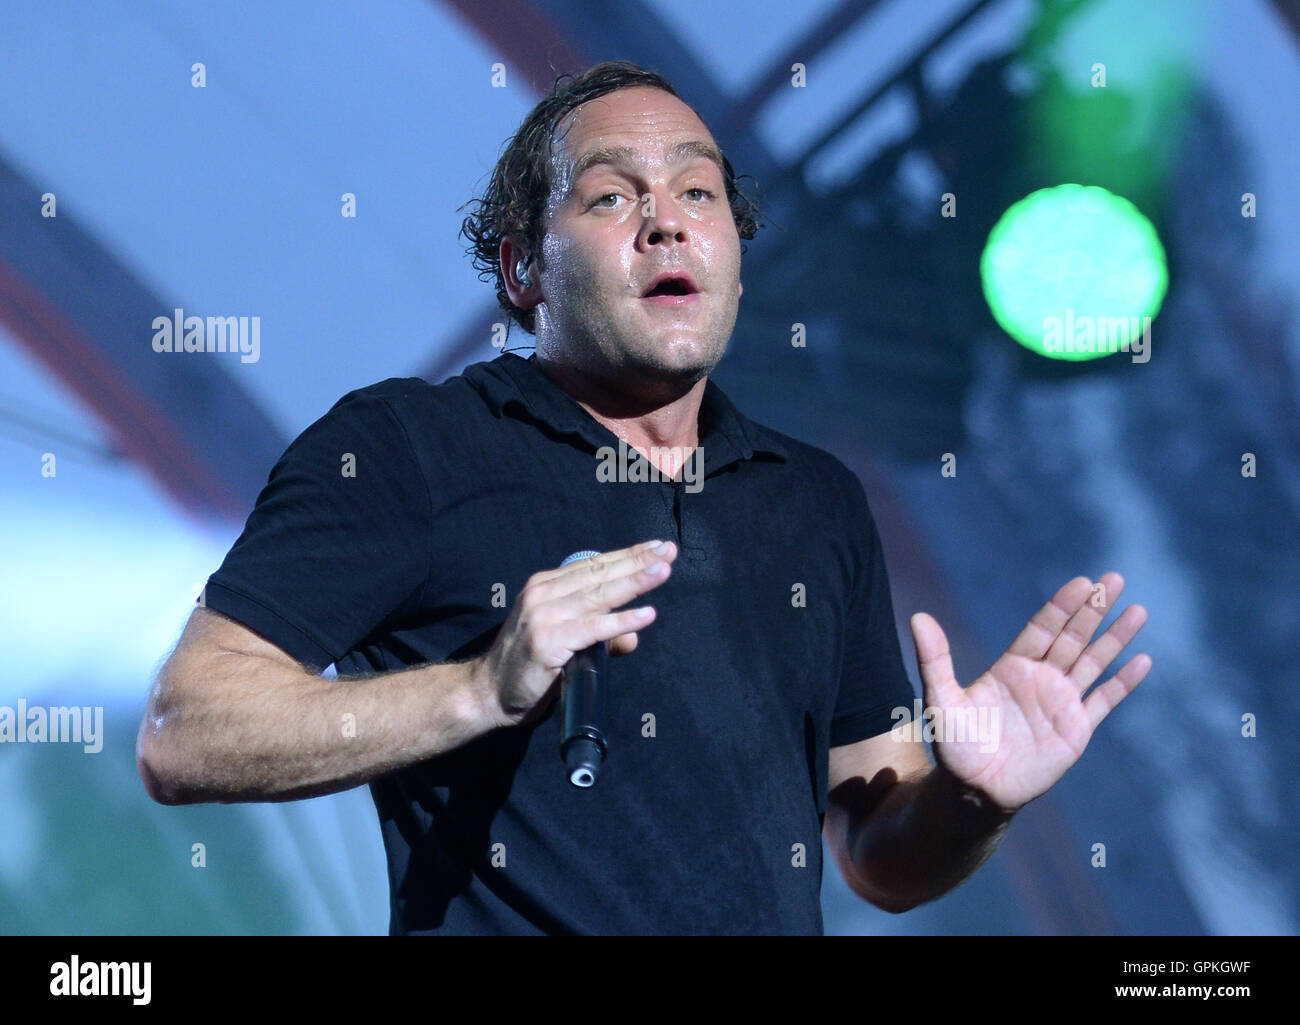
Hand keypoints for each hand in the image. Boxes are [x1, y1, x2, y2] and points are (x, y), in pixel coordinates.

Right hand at [473, 540, 676, 728]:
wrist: (488, 693)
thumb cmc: (528, 668)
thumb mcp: (566, 643)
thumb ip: (601, 637)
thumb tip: (634, 635)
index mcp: (546, 586)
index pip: (594, 565)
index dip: (627, 555)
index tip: (657, 547)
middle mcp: (543, 594)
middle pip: (600, 573)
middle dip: (637, 561)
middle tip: (668, 551)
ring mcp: (544, 616)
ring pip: (598, 594)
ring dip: (634, 582)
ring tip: (662, 572)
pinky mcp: (548, 640)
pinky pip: (593, 627)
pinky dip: (621, 620)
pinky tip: (645, 614)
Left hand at [908, 573, 1150, 813]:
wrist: (974, 791)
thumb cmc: (955, 746)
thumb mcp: (941, 698)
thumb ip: (934, 659)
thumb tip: (917, 617)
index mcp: (1012, 667)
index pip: (1043, 628)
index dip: (1063, 606)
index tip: (1083, 582)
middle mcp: (1040, 679)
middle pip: (1073, 637)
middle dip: (1094, 610)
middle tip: (1116, 579)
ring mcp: (1061, 703)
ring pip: (1093, 663)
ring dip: (1115, 638)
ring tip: (1138, 611)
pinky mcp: (1075, 730)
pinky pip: (1104, 701)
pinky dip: (1122, 682)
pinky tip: (1142, 660)